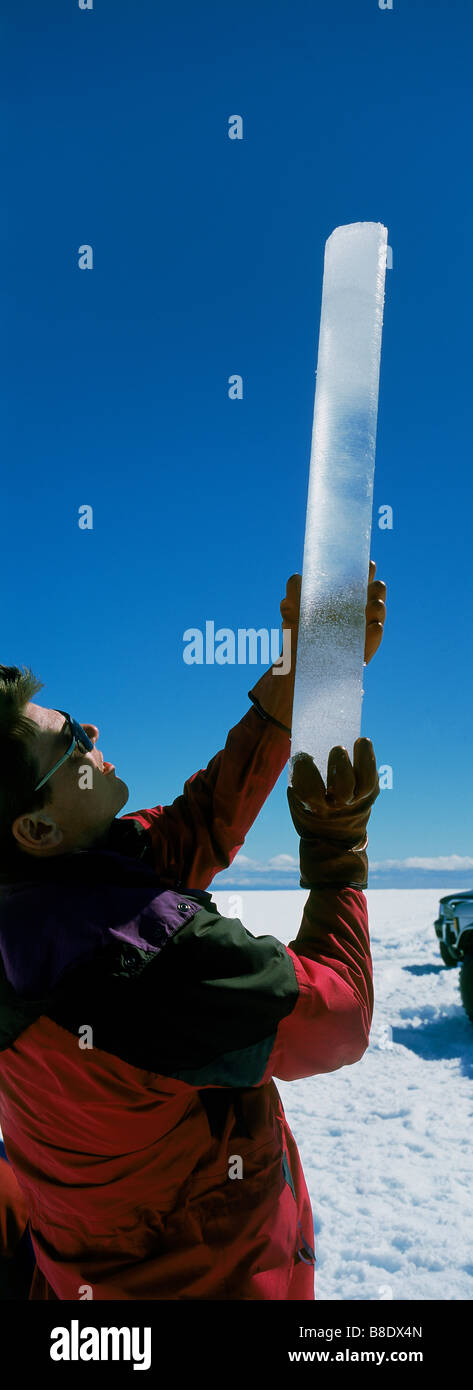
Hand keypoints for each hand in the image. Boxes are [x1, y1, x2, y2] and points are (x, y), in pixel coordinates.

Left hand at [279, 560, 386, 665]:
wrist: (296, 663)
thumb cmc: (298, 630)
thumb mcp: (292, 608)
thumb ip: (294, 591)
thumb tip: (297, 579)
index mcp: (344, 595)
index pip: (360, 578)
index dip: (366, 570)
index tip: (368, 564)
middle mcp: (358, 609)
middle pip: (376, 594)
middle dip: (377, 588)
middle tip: (373, 585)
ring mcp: (363, 629)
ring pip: (378, 615)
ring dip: (379, 608)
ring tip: (375, 605)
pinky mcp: (364, 650)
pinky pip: (373, 640)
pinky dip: (375, 633)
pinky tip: (374, 627)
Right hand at [287, 739, 379, 888]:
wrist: (333, 842)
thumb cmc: (310, 813)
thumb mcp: (298, 802)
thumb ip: (299, 779)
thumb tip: (302, 753)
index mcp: (311, 808)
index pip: (308, 789)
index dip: (306, 771)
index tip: (303, 757)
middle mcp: (335, 808)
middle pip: (342, 787)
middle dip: (341, 767)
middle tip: (337, 750)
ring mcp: (355, 803)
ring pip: (363, 783)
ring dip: (361, 761)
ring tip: (359, 742)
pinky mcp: (369, 796)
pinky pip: (372, 778)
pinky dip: (369, 759)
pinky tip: (363, 743)